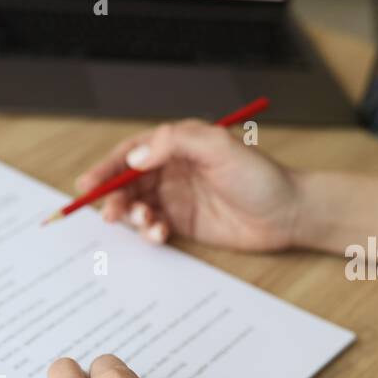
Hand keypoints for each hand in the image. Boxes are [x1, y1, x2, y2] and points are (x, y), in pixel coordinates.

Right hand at [77, 119, 301, 251]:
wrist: (288, 213)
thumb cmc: (260, 176)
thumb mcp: (218, 147)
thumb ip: (174, 143)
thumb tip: (135, 157)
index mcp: (177, 145)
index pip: (131, 152)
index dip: (107, 167)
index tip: (88, 184)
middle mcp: (172, 169)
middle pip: (127, 181)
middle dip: (114, 197)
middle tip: (110, 212)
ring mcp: (176, 197)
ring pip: (137, 206)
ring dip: (132, 216)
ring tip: (146, 222)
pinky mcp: (183, 223)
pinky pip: (153, 227)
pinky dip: (149, 232)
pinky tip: (160, 234)